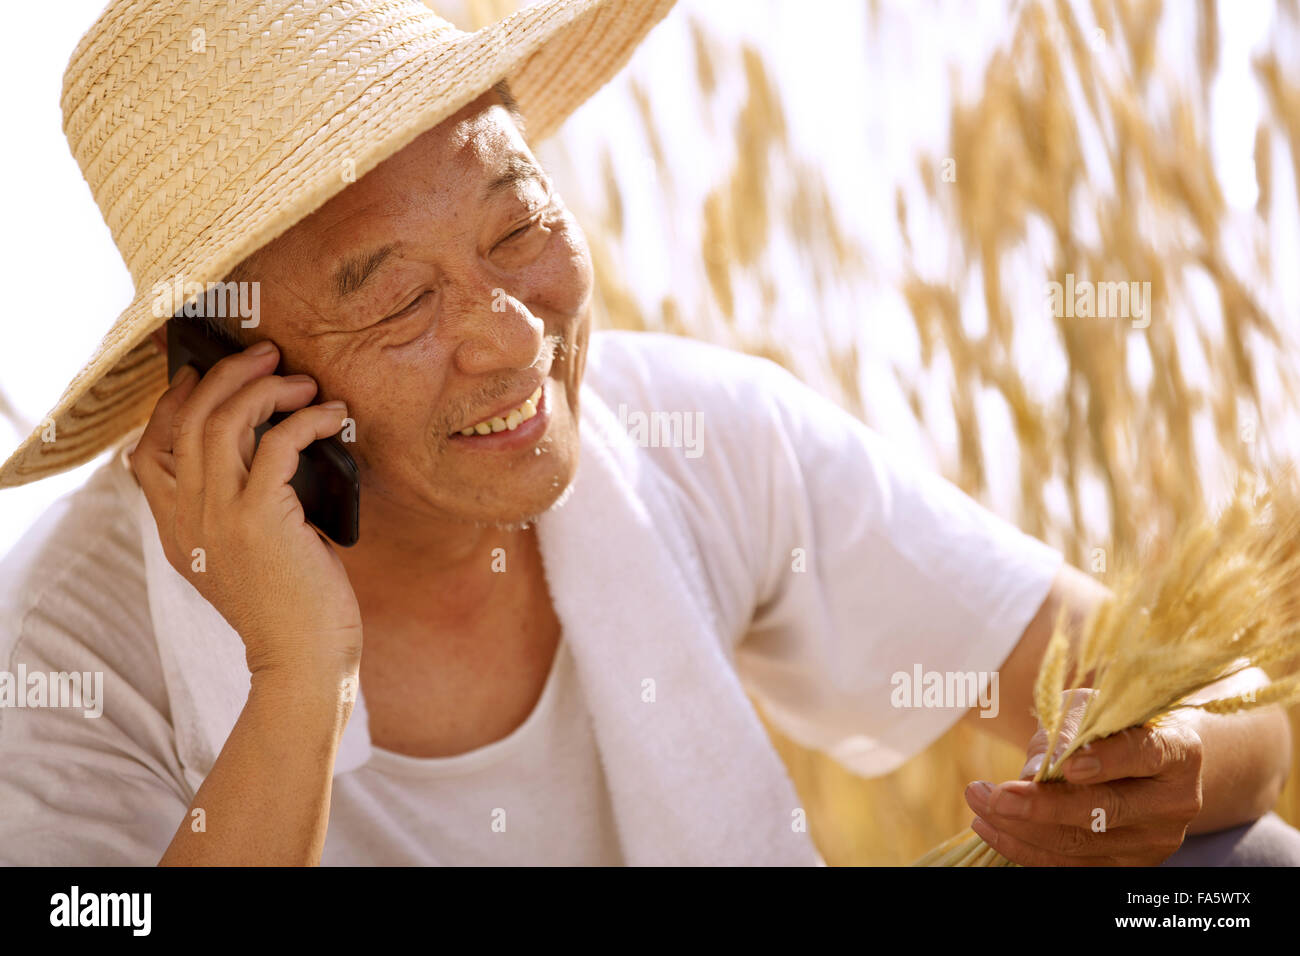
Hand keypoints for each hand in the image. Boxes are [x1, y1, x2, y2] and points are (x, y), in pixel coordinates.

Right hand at [130, 340, 362, 683]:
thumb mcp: (246, 556)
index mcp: (176, 529)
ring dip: (268, 388)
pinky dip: (307, 419)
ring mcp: (218, 515)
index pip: (147, 450)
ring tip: (305, 381)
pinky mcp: (259, 517)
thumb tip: (270, 451)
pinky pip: (277, 443)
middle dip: (227, 374)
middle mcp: (186, 517)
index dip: (173, 402)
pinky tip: (333, 417)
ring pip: (225, 419)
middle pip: (189, 418)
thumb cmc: (290, 608)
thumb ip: (237, 511)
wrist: (304, 661)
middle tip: (267, 355)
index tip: (205, 372)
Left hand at [962, 689, 1203, 864]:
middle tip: (993, 794)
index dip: (1107, 760)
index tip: (1067, 764)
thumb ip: (1066, 730)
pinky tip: (990, 826)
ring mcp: (1154, 840)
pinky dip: (1024, 847)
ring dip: (1020, 827)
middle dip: (1042, 806)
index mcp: (1177, 750)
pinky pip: (1070, 865)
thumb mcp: (1091, 708)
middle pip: (1106, 810)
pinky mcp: (1128, 865)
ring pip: (1081, 843)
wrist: (1147, 761)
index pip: (1144, 754)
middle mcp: (1175, 801)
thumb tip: (1033, 773)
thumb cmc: (1112, 723)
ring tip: (978, 801)